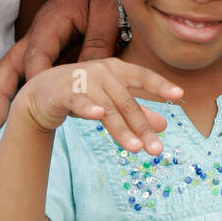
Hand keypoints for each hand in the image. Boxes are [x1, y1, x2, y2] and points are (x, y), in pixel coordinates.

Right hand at [0, 0, 120, 131]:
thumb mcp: (105, 11)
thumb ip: (98, 41)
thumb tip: (90, 75)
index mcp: (49, 24)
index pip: (36, 56)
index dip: (36, 80)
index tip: (36, 101)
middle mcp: (36, 36)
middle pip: (9, 65)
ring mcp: (38, 46)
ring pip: (13, 72)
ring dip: (2, 97)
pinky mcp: (47, 55)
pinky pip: (30, 75)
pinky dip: (19, 94)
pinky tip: (19, 115)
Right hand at [16, 58, 183, 154]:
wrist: (41, 94)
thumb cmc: (82, 94)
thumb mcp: (112, 102)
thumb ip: (137, 111)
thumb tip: (165, 125)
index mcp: (117, 70)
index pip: (142, 76)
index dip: (160, 85)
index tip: (180, 95)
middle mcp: (102, 71)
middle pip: (127, 102)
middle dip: (142, 127)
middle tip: (157, 150)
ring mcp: (82, 80)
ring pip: (107, 107)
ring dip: (122, 128)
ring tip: (136, 148)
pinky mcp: (63, 91)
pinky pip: (78, 101)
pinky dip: (88, 107)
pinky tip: (98, 115)